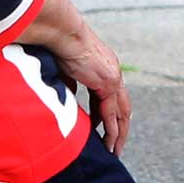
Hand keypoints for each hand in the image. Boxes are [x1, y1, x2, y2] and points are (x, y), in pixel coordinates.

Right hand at [50, 24, 131, 154]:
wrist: (63, 32)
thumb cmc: (60, 44)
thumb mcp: (67, 68)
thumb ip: (71, 83)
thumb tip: (68, 95)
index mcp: (106, 67)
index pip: (111, 96)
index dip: (108, 113)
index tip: (102, 127)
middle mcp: (114, 73)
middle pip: (123, 107)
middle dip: (120, 127)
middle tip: (117, 144)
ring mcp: (113, 78)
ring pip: (121, 113)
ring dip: (119, 133)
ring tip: (114, 150)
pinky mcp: (107, 84)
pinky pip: (111, 113)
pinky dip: (111, 129)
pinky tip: (109, 143)